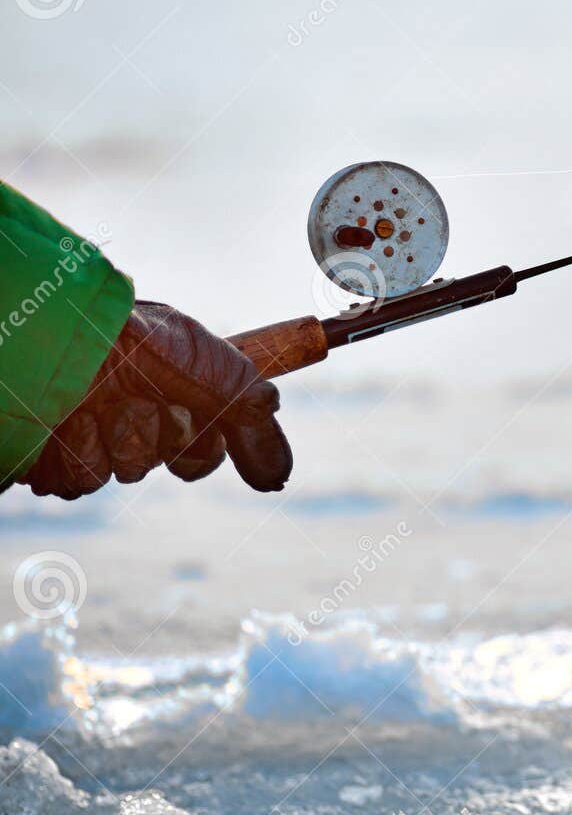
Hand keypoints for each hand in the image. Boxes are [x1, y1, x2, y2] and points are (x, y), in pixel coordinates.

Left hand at [21, 301, 291, 498]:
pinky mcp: (48, 453)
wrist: (63, 333)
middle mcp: (129, 408)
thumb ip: (254, 422)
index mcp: (168, 386)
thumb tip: (280, 479)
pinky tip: (66, 421)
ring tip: (97, 404)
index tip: (202, 428)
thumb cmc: (137, 339)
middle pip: (163, 459)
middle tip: (142, 401)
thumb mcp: (216, 371)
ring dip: (116, 441)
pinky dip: (77, 452)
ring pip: (121, 472)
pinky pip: (76, 481)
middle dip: (157, 435)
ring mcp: (88, 431)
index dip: (202, 445)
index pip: (203, 446)